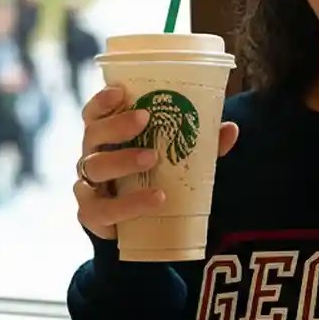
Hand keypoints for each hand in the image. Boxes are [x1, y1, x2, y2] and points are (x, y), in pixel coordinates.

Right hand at [74, 85, 238, 240]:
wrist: (138, 228)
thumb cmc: (151, 180)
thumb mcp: (175, 158)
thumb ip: (199, 144)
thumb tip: (230, 129)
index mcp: (106, 137)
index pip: (94, 113)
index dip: (102, 100)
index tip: (120, 91)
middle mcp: (91, 156)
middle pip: (92, 134)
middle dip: (116, 125)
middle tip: (144, 118)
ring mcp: (88, 186)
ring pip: (95, 168)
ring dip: (123, 161)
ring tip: (153, 158)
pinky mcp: (92, 215)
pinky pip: (103, 210)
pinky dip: (129, 204)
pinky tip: (155, 199)